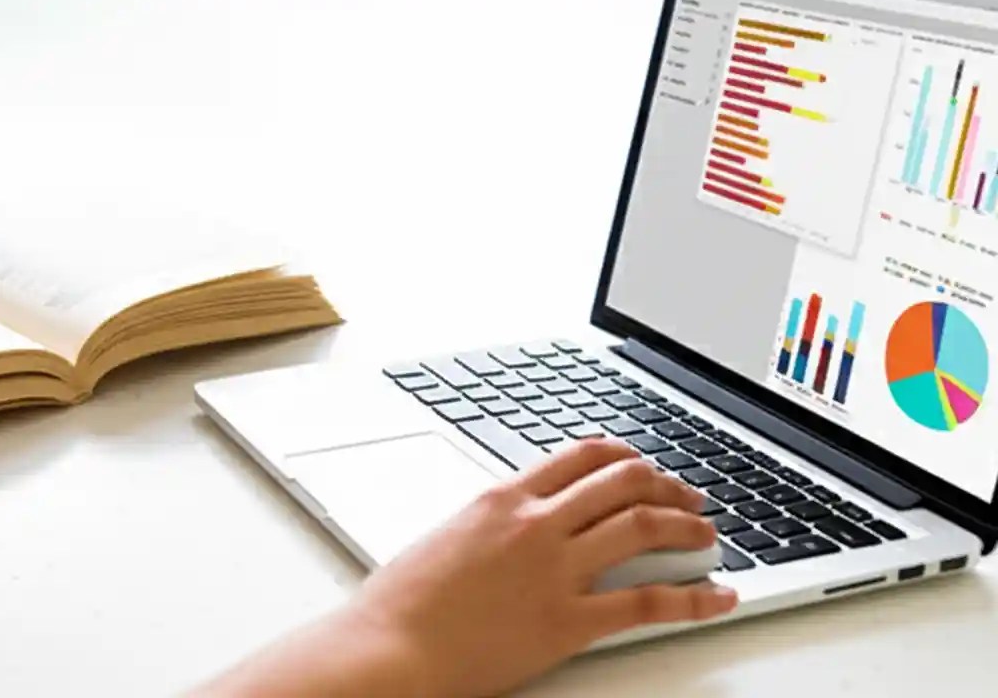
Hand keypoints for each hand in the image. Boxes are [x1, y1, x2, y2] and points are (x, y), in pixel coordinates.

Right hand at [345, 438, 735, 696]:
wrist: (388, 649)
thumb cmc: (400, 604)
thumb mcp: (445, 540)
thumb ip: (489, 527)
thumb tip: (514, 531)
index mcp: (502, 499)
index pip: (580, 456)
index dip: (623, 457)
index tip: (641, 467)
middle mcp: (535, 524)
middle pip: (621, 481)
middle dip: (665, 484)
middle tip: (687, 497)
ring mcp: (554, 570)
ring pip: (642, 527)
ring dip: (685, 526)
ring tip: (707, 534)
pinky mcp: (567, 621)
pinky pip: (647, 603)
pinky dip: (693, 598)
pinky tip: (716, 596)